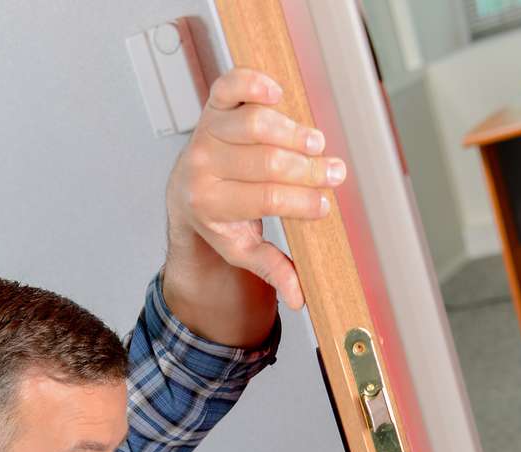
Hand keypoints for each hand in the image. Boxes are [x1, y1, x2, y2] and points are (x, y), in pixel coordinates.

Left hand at [165, 67, 346, 310]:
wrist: (186, 191)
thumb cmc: (221, 219)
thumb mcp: (242, 248)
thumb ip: (271, 268)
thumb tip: (300, 299)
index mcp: (210, 205)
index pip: (265, 199)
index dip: (300, 200)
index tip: (325, 203)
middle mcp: (203, 166)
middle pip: (266, 162)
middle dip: (307, 169)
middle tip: (334, 173)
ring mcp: (207, 131)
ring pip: (256, 124)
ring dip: (293, 133)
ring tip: (317, 144)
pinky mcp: (213, 105)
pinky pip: (232, 85)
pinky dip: (254, 83)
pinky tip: (279, 94)